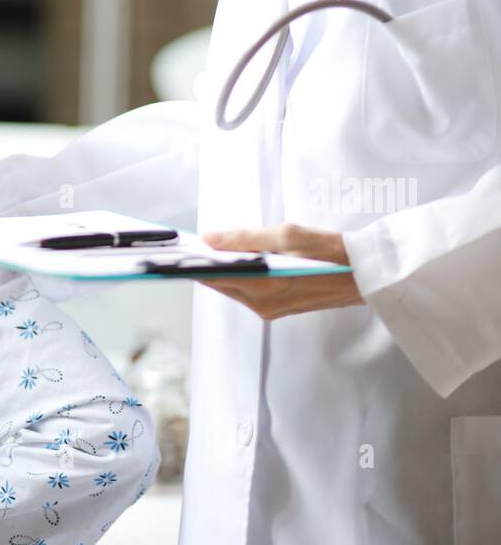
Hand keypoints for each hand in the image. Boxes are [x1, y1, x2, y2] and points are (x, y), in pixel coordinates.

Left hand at [199, 223, 363, 317]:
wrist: (365, 275)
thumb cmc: (330, 252)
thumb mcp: (286, 235)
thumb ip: (245, 238)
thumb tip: (211, 239)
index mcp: (263, 287)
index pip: (214, 277)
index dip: (194, 262)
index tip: (179, 249)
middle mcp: (263, 305)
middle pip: (222, 284)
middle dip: (208, 265)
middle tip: (195, 243)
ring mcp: (271, 310)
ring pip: (235, 288)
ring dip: (224, 270)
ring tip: (214, 247)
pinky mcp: (280, 309)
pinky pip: (249, 292)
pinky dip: (241, 276)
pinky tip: (240, 260)